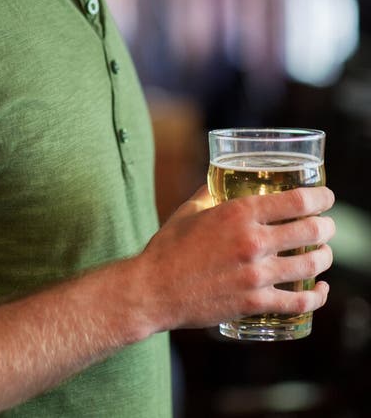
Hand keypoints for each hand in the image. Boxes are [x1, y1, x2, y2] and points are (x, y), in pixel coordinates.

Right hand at [136, 184, 334, 331]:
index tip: (328, 198)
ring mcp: (256, 274)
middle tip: (328, 226)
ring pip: (310, 265)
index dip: (321, 198)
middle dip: (327, 227)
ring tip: (324, 254)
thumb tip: (220, 178)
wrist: (154, 289)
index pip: (295, 200)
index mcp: (238, 212)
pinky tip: (321, 291)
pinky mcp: (254, 303)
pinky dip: (317, 297)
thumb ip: (210, 192)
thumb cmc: (169, 247)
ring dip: (324, 258)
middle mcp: (252, 241)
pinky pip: (298, 301)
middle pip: (311, 231)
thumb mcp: (190, 210)